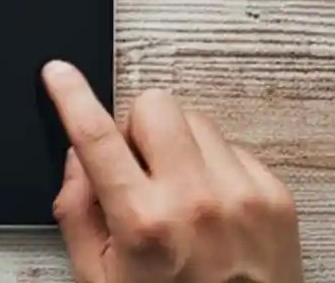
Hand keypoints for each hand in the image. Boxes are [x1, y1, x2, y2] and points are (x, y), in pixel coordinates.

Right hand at [42, 61, 302, 282]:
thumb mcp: (98, 278)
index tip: (59, 73)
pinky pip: (232, 148)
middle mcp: (196, 202)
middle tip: (134, 167)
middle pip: (155, 106)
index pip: (96, 137)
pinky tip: (209, 207)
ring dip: (176, 145)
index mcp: (144, 224)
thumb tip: (77, 159)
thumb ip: (77, 213)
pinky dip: (212, 167)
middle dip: (135, 127)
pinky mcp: (275, 197)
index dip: (72, 96)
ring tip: (176, 193)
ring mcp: (242, 195)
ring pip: (195, 120)